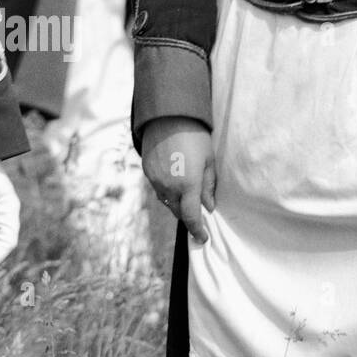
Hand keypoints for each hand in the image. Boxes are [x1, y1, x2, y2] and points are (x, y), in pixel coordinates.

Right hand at [141, 116, 215, 244]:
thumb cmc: (195, 137)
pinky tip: (175, 183)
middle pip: (177, 211)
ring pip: (167, 202)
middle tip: (198, 216)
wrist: (168, 118)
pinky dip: (168, 192)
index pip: (191, 216)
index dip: (197, 230)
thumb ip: (208, 186)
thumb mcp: (209, 160)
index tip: (203, 238)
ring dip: (177, 204)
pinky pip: (158, 189)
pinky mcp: (147, 173)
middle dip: (188, 216)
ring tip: (187, 198)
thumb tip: (208, 207)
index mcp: (188, 184)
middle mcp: (169, 186)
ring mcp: (155, 180)